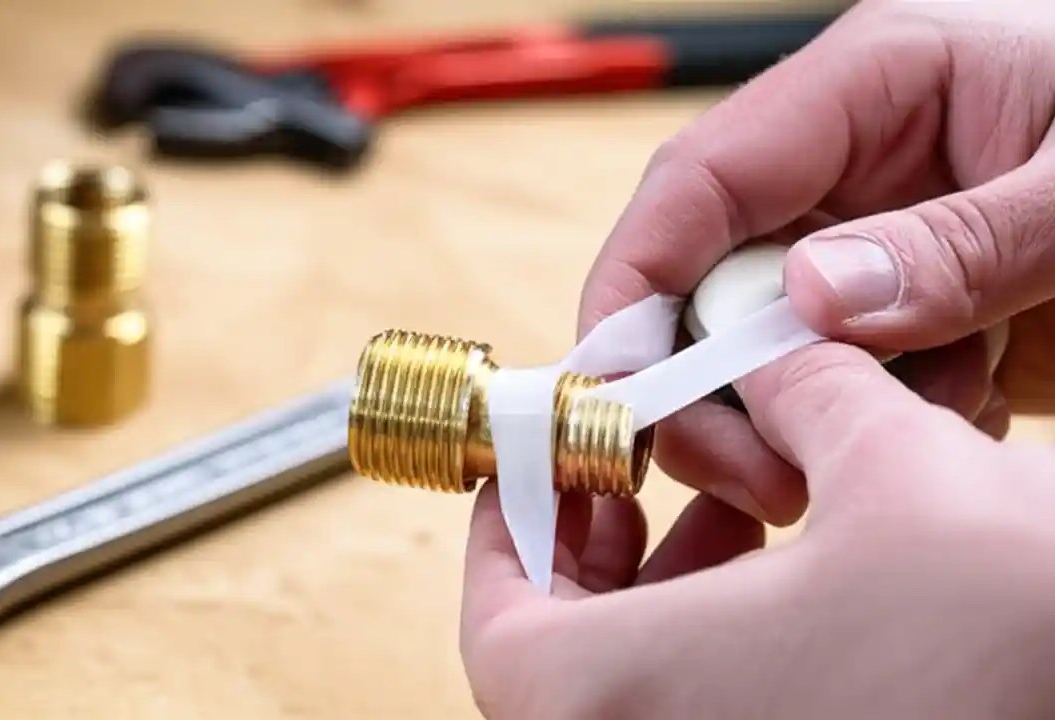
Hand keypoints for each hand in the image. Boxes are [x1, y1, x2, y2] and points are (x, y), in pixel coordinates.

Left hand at [460, 342, 1054, 718]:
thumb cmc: (1010, 617)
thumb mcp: (895, 460)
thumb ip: (801, 388)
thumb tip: (770, 345)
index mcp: (626, 695)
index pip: (496, 622)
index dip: (510, 533)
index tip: (542, 469)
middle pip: (564, 660)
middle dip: (595, 553)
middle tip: (631, 473)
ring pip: (642, 689)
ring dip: (667, 591)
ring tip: (732, 500)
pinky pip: (710, 711)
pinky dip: (722, 644)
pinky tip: (791, 566)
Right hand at [579, 0, 1054, 525]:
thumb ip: (962, 238)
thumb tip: (815, 298)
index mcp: (872, 80)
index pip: (699, 179)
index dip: (635, 283)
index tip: (616, 384)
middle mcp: (848, 158)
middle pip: (706, 275)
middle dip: (715, 384)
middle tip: (766, 474)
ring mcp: (870, 232)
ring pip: (766, 340)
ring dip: (812, 408)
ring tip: (930, 413)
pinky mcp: (903, 295)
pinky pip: (840, 372)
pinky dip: (880, 415)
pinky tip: (969, 401)